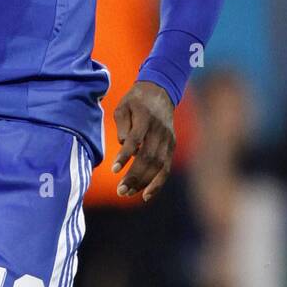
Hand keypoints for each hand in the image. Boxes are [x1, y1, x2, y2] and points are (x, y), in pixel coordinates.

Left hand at [112, 82, 174, 202]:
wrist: (161, 92)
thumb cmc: (135, 101)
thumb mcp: (123, 106)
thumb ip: (121, 124)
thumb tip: (123, 144)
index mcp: (145, 117)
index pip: (136, 139)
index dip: (125, 155)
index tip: (114, 170)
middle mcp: (160, 130)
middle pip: (149, 157)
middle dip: (135, 176)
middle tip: (120, 190)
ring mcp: (168, 139)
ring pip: (158, 166)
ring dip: (144, 182)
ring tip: (127, 193)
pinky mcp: (172, 146)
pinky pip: (166, 168)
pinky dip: (157, 183)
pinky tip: (145, 195)